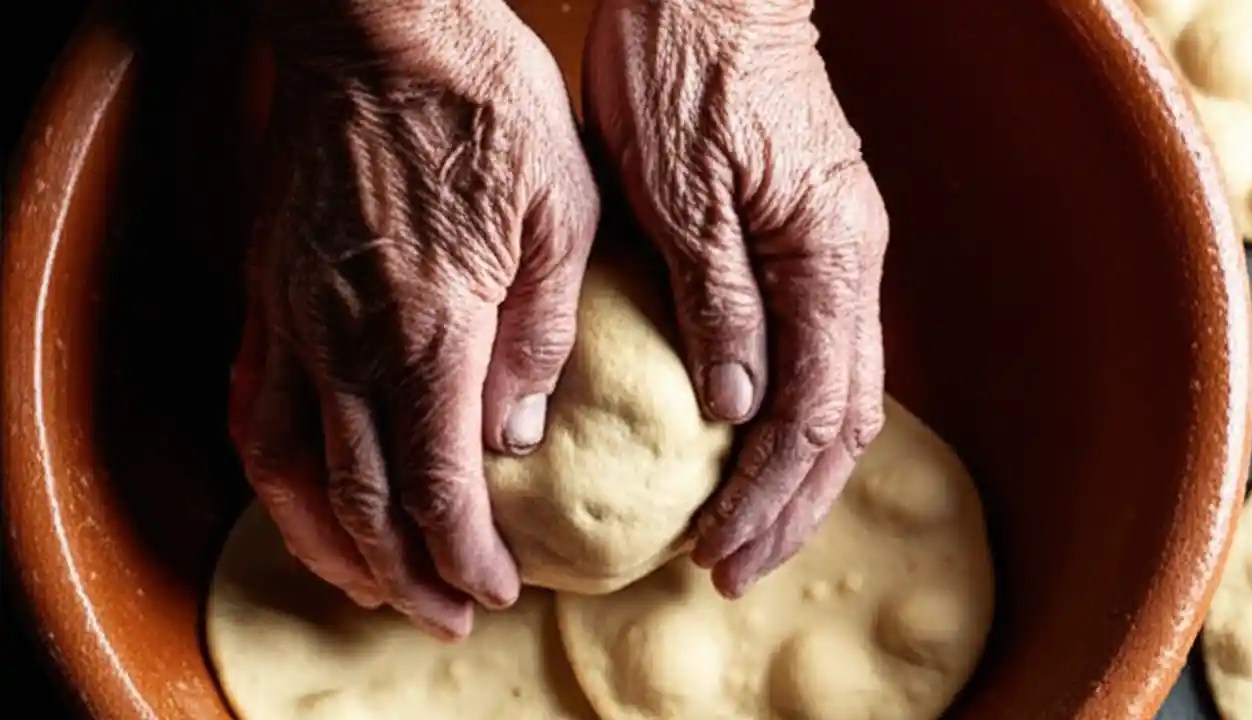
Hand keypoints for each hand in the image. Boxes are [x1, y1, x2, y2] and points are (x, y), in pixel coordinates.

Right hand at [228, 0, 598, 638]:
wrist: (378, 26)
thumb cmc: (483, 106)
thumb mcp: (559, 213)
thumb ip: (538, 336)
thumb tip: (514, 436)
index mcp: (429, 330)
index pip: (438, 487)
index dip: (462, 557)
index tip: (492, 593)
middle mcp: (344, 343)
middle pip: (362, 500)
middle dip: (405, 575)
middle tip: (442, 616)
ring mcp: (291, 319)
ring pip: (290, 471)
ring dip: (328, 545)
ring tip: (368, 584)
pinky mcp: (265, 290)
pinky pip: (251, 404)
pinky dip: (273, 471)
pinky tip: (301, 492)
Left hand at [584, 0, 888, 597]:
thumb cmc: (685, 69)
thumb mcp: (684, 190)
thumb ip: (720, 300)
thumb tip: (739, 408)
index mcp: (826, 258)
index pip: (811, 413)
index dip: (769, 495)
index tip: (715, 551)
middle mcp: (849, 264)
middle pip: (840, 419)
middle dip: (789, 504)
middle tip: (732, 568)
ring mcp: (838, 250)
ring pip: (838, 392)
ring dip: (795, 472)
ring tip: (748, 530)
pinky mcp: (811, 237)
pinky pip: (819, 352)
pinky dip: (792, 417)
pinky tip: (755, 443)